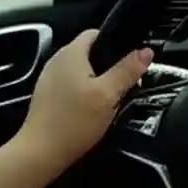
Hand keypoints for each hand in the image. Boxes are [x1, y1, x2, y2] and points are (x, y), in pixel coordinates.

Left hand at [13, 29, 152, 173]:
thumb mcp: (108, 95)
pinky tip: (92, 110)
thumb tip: (146, 51)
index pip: (97, 33)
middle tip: (126, 84)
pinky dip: (84, 92)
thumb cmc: (75, 121)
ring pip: (82, 71)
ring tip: (112, 99)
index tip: (131, 61)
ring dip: (98, 81)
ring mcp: (49, 79)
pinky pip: (71, 85)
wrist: (40, 154)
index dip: (117, 42)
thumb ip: (128, 70)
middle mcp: (57, 61)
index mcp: (71, 53)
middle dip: (110, 65)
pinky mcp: (46, 97)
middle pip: (90, 53)